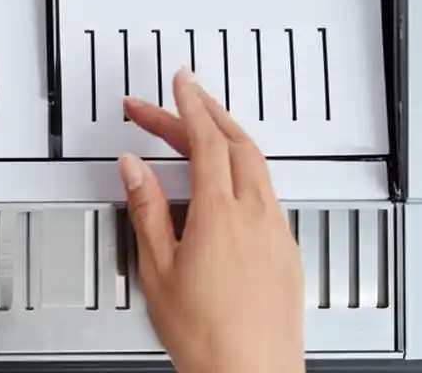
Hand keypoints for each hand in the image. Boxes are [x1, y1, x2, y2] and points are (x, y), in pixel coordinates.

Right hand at [118, 69, 303, 372]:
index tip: (178, 84)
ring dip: (230, 138)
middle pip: (237, 143)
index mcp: (221, 214)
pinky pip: (269, 193)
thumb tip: (135, 168)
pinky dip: (245, 171)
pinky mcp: (287, 251)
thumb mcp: (158, 270)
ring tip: (203, 130)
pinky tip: (229, 183)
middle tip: (182, 96)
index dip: (189, 106)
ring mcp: (277, 233)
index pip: (206, 140)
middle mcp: (257, 216)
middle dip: (208, 112)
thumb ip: (147, 210)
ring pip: (258, 166)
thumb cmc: (207, 337)